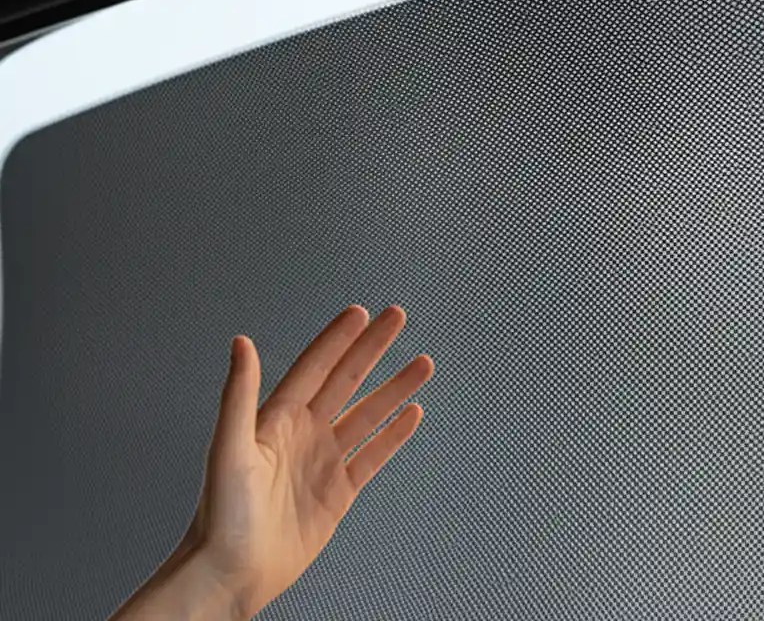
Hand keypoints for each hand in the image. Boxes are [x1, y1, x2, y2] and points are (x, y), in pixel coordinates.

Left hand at [110, 305, 433, 619]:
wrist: (232, 573)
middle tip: (397, 318)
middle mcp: (303, 434)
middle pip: (347, 380)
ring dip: (394, 388)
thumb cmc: (220, 516)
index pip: (314, 367)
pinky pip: (373, 455)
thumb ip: (239, 394)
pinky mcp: (339, 492)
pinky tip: (412, 414)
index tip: (360, 313)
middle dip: (373, 348)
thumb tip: (241, 343)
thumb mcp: (229, 448)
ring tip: (422, 363)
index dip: (337, 339)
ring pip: (367, 414)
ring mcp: (323, 461)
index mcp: (276, 419)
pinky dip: (394, 434)